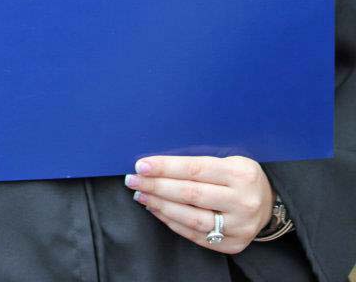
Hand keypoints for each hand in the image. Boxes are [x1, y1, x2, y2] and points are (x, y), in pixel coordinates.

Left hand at [124, 155, 274, 254]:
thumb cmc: (240, 175)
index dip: (165, 167)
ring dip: (160, 206)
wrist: (269, 203)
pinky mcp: (233, 245)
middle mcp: (242, 201)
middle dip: (156, 186)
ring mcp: (239, 226)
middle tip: (133, 180)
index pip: (194, 169)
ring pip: (191, 218)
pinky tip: (157, 211)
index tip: (141, 166)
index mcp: (240, 172)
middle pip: (190, 194)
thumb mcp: (229, 159)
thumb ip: (199, 162)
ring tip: (141, 196)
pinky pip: (196, 235)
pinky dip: (173, 222)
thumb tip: (158, 163)